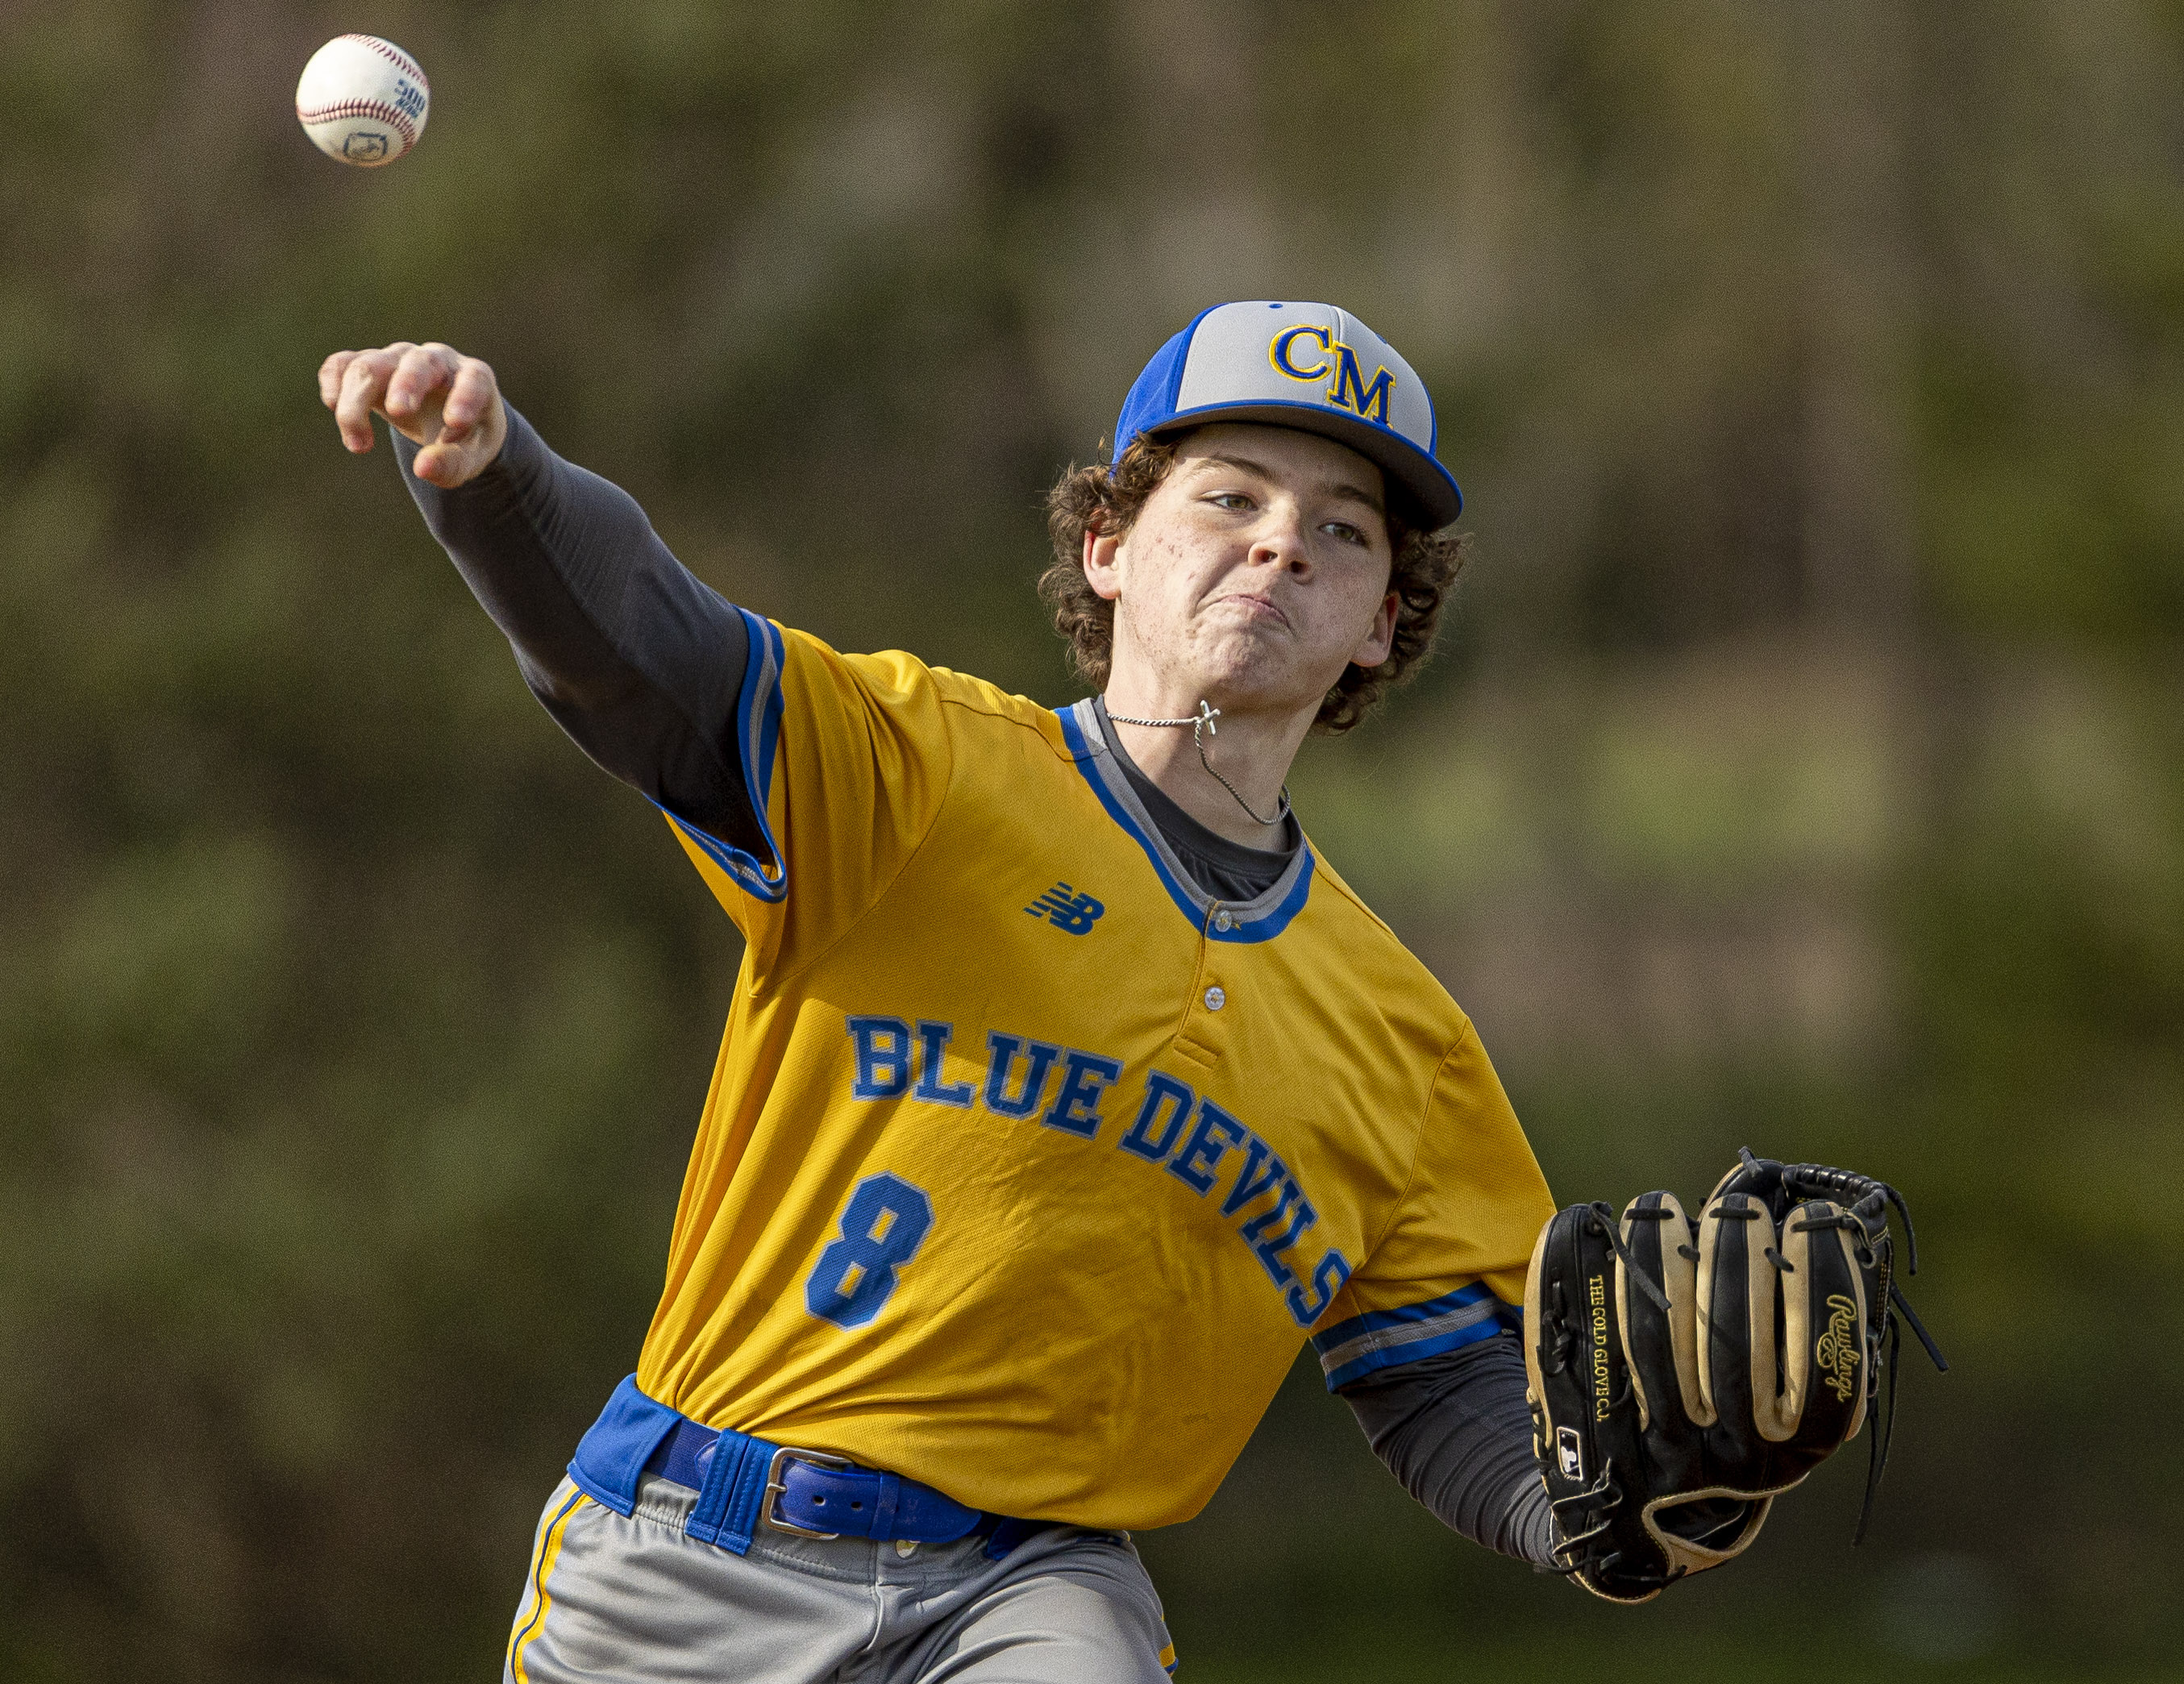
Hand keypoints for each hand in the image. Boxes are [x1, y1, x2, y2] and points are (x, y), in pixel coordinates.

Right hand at [319, 341, 507, 487]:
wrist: (447, 416)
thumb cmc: (465, 435)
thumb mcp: (470, 455)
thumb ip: (453, 463)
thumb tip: (422, 469)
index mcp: (473, 378)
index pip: (474, 379)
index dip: (465, 397)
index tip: (455, 423)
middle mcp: (436, 361)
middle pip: (417, 363)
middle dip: (406, 384)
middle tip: (399, 413)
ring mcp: (399, 359)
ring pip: (370, 365)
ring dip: (357, 402)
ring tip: (359, 447)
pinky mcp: (369, 365)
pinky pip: (342, 363)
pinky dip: (332, 381)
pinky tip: (332, 405)